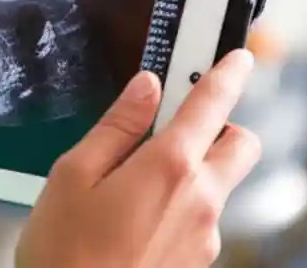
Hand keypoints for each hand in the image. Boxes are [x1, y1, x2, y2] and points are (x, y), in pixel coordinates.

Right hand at [17, 50, 260, 267]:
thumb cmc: (65, 256)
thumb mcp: (73, 175)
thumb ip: (115, 127)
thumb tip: (144, 89)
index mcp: (168, 168)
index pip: (213, 104)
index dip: (228, 73)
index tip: (237, 58)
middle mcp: (200, 201)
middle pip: (240, 145)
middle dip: (221, 126)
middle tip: (178, 126)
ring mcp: (204, 237)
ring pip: (219, 185)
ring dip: (194, 172)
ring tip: (133, 184)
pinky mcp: (197, 264)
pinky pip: (201, 220)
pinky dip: (180, 207)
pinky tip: (135, 219)